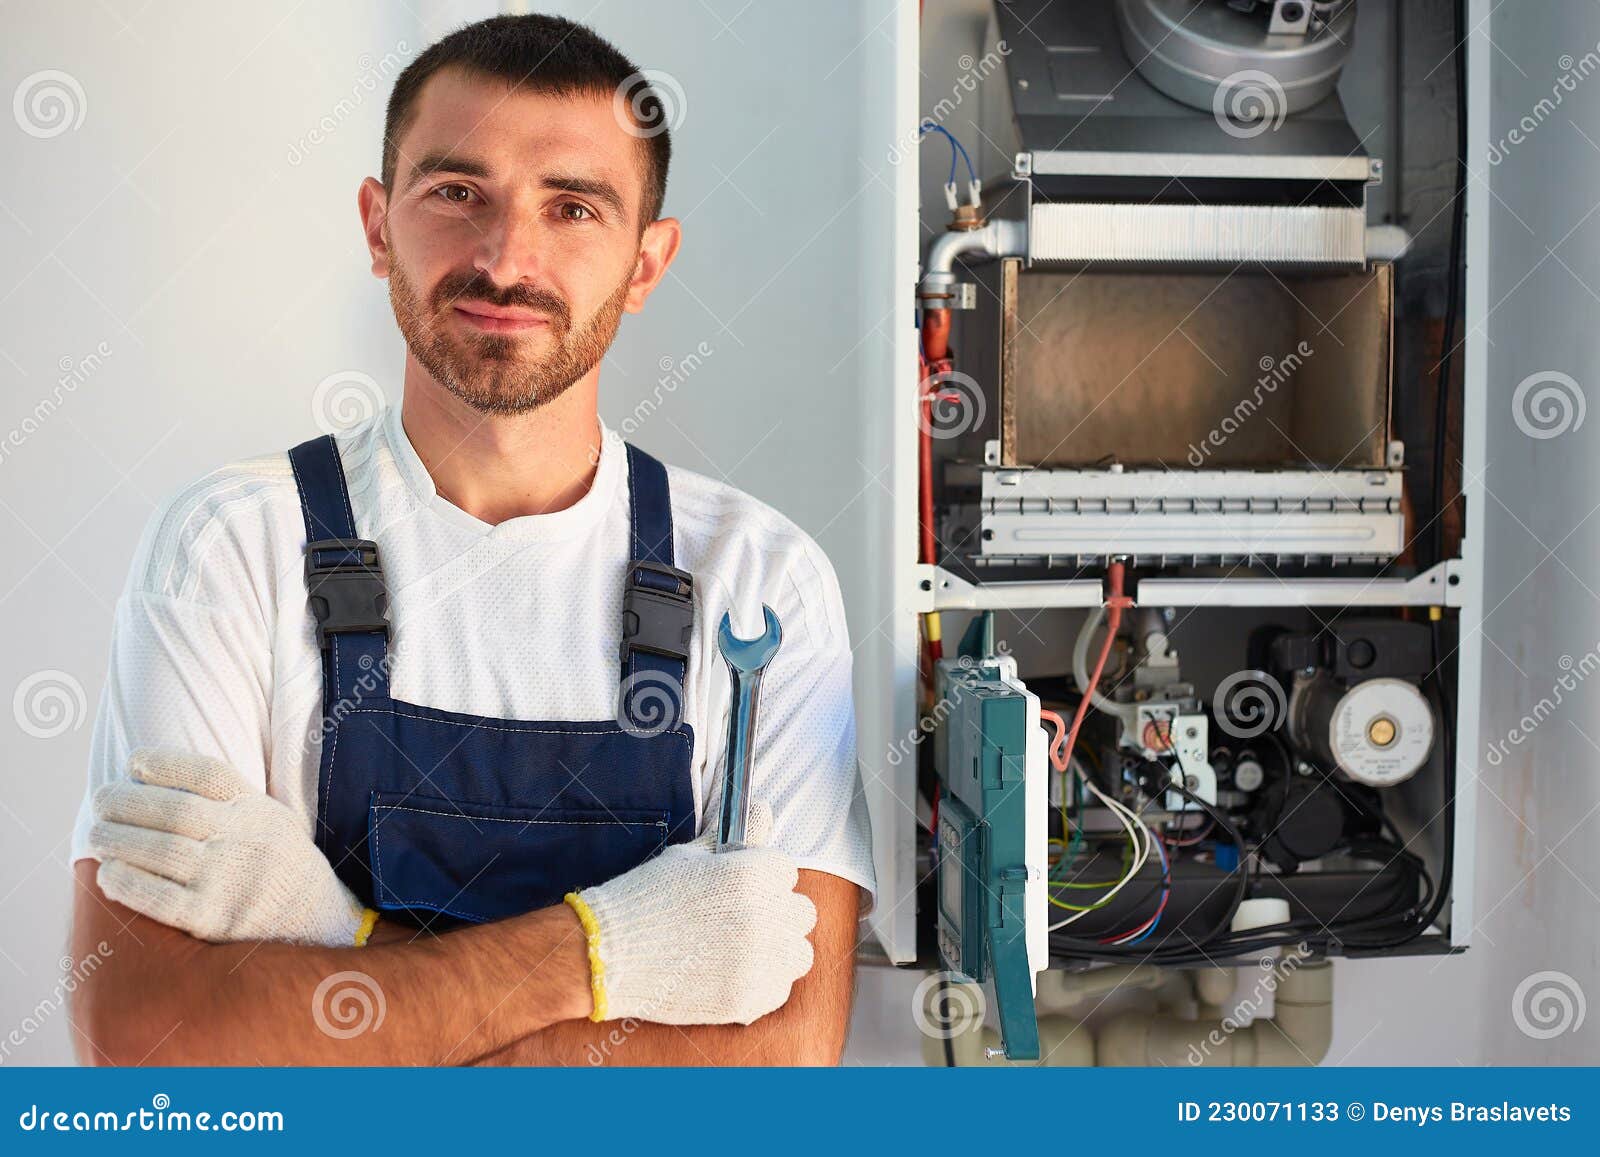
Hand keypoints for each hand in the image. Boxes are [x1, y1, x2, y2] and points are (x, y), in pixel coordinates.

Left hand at [89, 749, 375, 946]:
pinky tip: (107, 874)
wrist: (317, 923)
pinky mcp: (212, 920)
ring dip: (117, 839)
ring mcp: (228, 881)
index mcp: (258, 811)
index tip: (134, 761)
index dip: (166, 763)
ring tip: (96, 834)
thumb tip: (159, 780)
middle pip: (174, 811)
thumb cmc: (279, 866)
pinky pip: (158, 898)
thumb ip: (231, 801)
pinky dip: (126, 883)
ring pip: (160, 850)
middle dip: (126, 801)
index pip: (208, 774)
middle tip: (100, 799)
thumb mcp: (273, 820)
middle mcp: (244, 841)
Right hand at [565, 800, 817, 1025]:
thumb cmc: (646, 899)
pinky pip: (780, 987)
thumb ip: (735, 836)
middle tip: (739, 917)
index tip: (739, 886)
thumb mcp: (690, 856)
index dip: (761, 876)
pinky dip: (763, 982)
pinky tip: (731, 972)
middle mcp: (764, 918)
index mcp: (751, 876)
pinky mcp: (750, 1000)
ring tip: (742, 947)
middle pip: (801, 911)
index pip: (786, 870)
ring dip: (778, 948)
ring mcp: (759, 963)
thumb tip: (764, 809)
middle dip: (775, 911)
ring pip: (799, 953)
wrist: (607, 955)